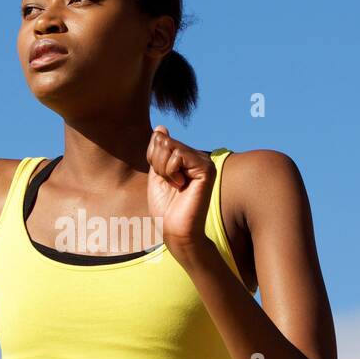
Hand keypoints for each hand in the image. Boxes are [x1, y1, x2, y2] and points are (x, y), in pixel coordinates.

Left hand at [147, 126, 215, 258]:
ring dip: (163, 169)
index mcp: (187, 158)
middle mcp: (198, 157)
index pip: (160, 140)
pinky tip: (181, 185)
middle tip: (169, 183)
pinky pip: (179, 155)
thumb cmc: (165, 208)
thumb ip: (158, 152)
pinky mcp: (206, 169)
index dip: (152, 158)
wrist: (175, 230)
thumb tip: (161, 128)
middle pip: (163, 141)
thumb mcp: (157, 174)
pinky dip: (171, 171)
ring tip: (176, 185)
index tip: (163, 179)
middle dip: (157, 163)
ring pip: (169, 146)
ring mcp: (204, 162)